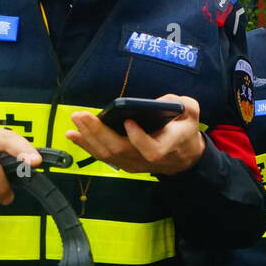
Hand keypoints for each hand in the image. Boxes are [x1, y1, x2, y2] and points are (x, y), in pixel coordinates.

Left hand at [67, 94, 205, 174]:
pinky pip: (103, 157)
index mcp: (169, 145)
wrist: (183, 157)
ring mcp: (135, 164)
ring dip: (89, 137)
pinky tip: (74, 134)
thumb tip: (158, 101)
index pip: (152, 150)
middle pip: (120, 150)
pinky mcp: (124, 164)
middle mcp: (149, 159)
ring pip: (108, 155)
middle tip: (83, 115)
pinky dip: (86, 146)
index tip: (128, 121)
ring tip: (76, 120)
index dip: (139, 139)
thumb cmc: (185, 130)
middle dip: (99, 132)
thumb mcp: (192, 112)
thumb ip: (182, 104)